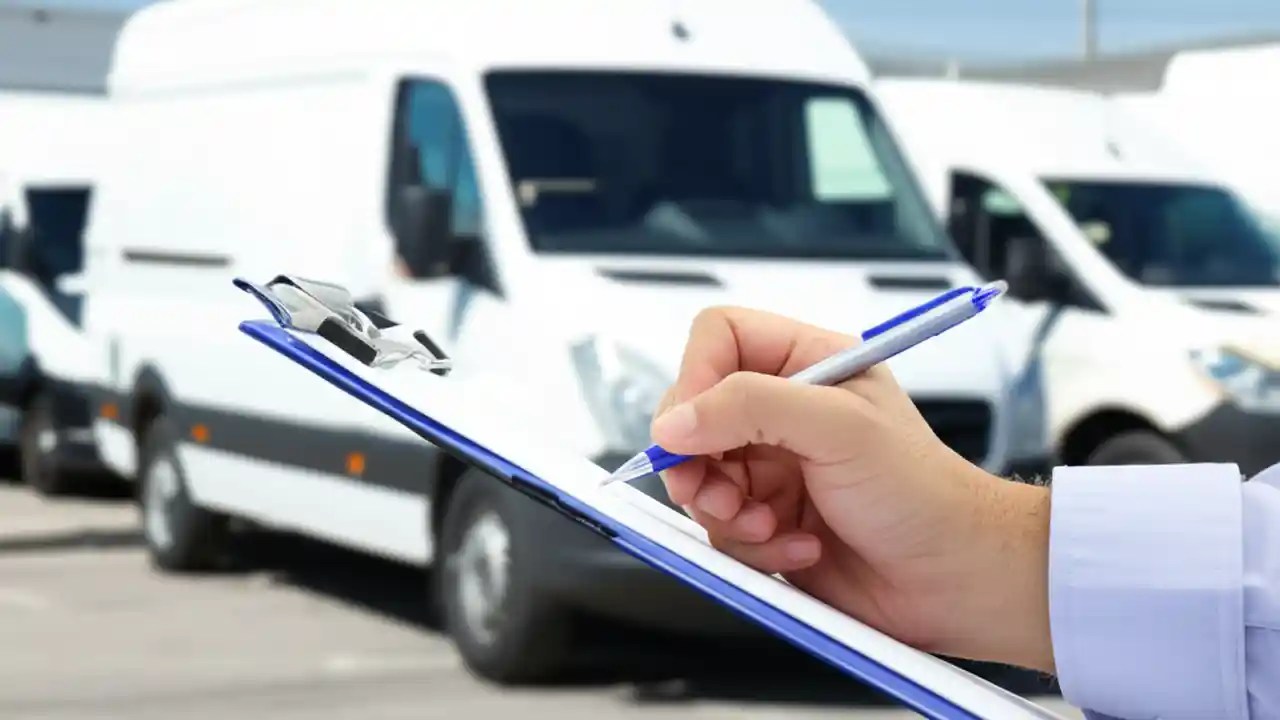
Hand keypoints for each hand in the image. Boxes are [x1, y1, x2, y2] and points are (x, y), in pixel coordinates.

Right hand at [650, 307, 1053, 671]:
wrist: (954, 579)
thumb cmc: (921, 492)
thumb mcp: (838, 428)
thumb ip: (750, 408)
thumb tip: (674, 421)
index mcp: (806, 363)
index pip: (718, 340)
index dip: (694, 378)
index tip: (689, 428)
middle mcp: (785, 410)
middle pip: (694, 415)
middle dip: (698, 461)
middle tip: (716, 493)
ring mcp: (774, 467)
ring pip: (700, 478)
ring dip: (726, 511)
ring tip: (769, 526)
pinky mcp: (769, 520)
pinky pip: (723, 529)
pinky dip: (752, 545)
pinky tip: (800, 547)